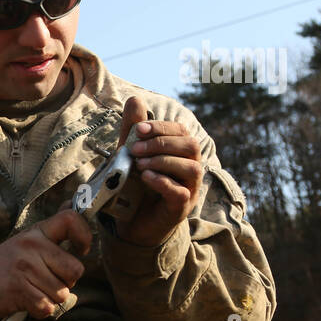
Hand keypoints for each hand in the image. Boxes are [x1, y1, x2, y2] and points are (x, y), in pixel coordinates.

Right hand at [0, 209, 92, 319]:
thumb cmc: (5, 264)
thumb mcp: (27, 240)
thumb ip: (53, 228)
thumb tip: (74, 202)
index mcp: (36, 233)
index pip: (70, 220)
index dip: (84, 236)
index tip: (81, 249)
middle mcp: (32, 247)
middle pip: (75, 270)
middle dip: (67, 282)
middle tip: (48, 280)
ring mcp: (25, 269)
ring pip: (62, 293)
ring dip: (51, 298)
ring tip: (33, 290)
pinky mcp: (19, 290)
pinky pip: (47, 307)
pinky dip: (39, 310)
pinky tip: (27, 301)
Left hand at [114, 96, 203, 246]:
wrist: (131, 222)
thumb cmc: (135, 184)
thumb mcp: (130, 154)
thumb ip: (133, 130)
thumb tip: (135, 99)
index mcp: (180, 152)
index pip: (181, 131)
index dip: (161, 127)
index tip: (137, 129)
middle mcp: (190, 168)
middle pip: (191, 146)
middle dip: (161, 143)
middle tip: (134, 149)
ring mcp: (189, 189)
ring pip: (191, 168)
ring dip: (163, 161)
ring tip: (139, 164)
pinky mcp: (180, 208)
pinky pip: (181, 192)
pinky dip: (163, 182)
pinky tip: (146, 177)